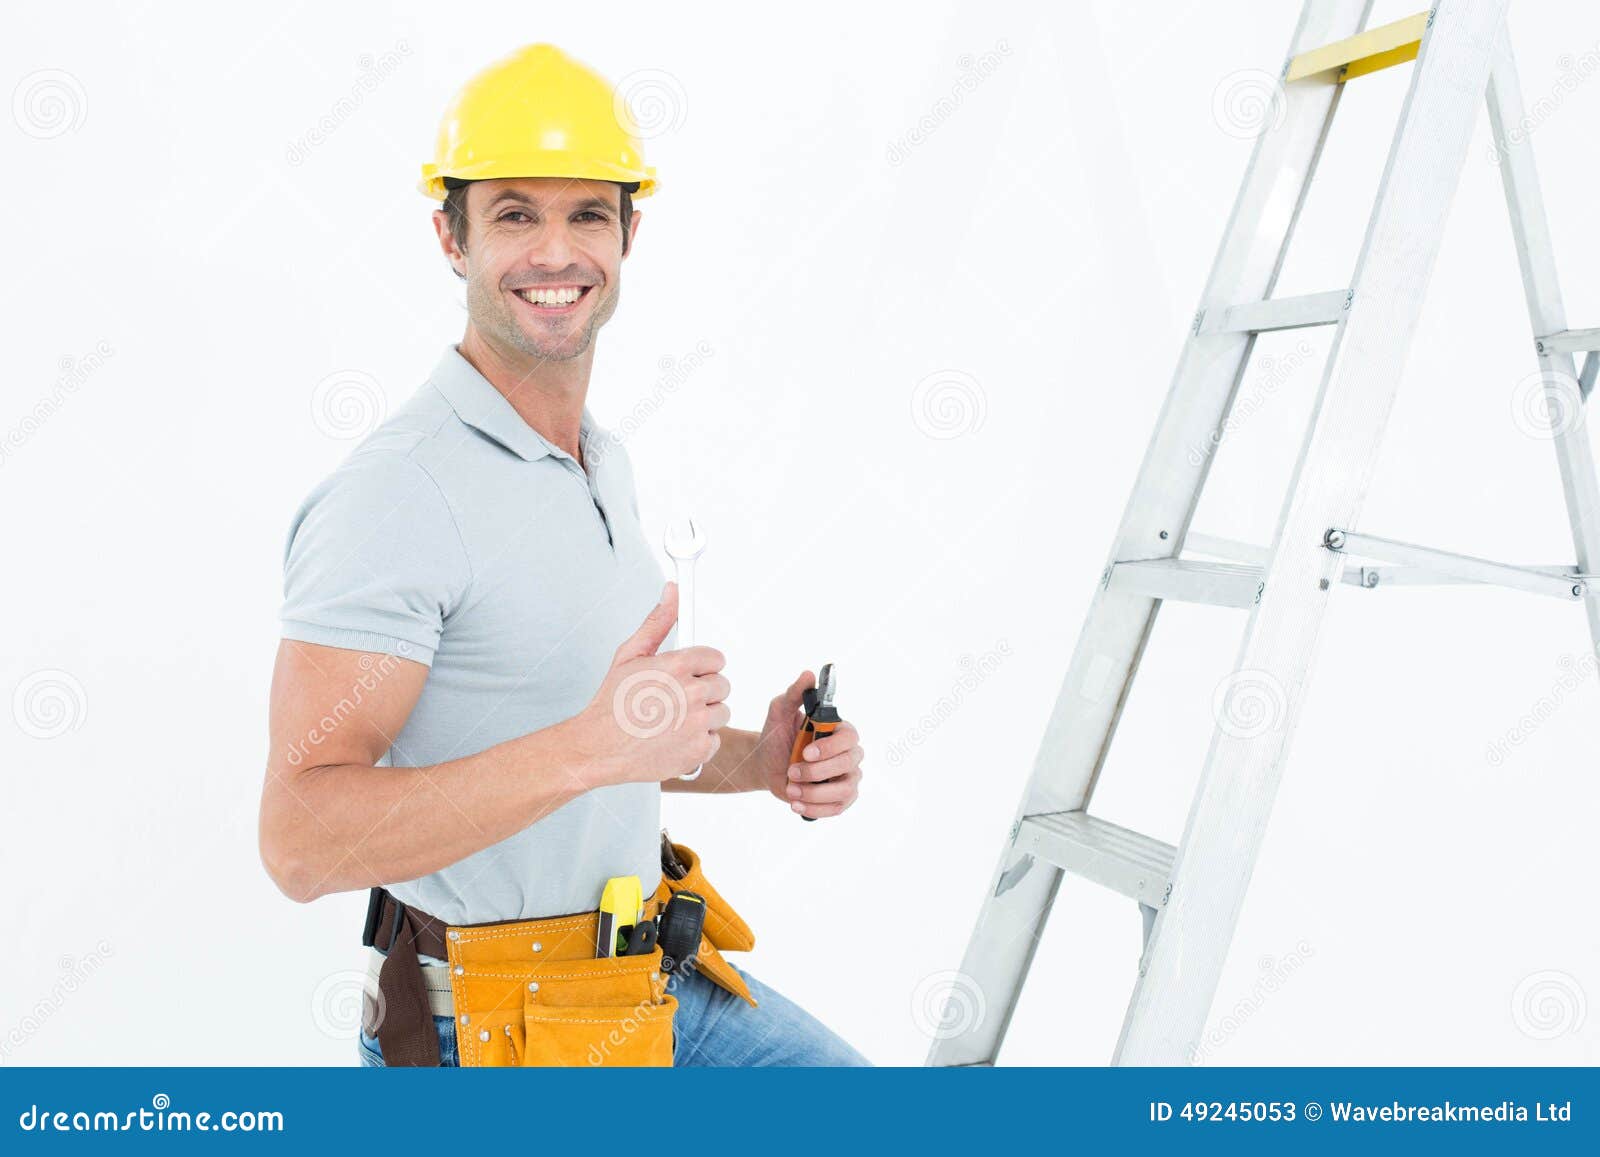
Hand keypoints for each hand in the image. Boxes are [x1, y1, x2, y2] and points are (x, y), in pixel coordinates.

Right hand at [566, 583, 730, 786]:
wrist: (598, 749)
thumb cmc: (611, 704)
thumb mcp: (629, 655)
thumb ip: (657, 622)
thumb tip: (673, 592)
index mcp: (677, 665)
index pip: (716, 658)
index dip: (702, 667)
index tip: (690, 675)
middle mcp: (691, 693)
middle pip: (722, 685)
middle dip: (703, 691)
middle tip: (677, 700)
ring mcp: (697, 723)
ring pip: (721, 712)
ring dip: (704, 716)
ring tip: (673, 720)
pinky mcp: (699, 749)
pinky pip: (715, 739)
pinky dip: (699, 741)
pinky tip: (675, 738)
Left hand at [756, 671, 863, 819]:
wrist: (765, 765)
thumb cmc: (776, 736)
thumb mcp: (779, 711)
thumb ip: (794, 693)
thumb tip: (808, 675)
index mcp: (839, 730)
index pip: (849, 736)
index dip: (830, 746)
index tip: (805, 751)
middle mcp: (848, 754)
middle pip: (850, 764)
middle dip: (818, 772)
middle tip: (792, 771)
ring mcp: (846, 778)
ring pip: (845, 790)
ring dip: (815, 793)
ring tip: (792, 790)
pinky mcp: (840, 799)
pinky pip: (838, 808)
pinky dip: (816, 808)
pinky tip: (796, 804)